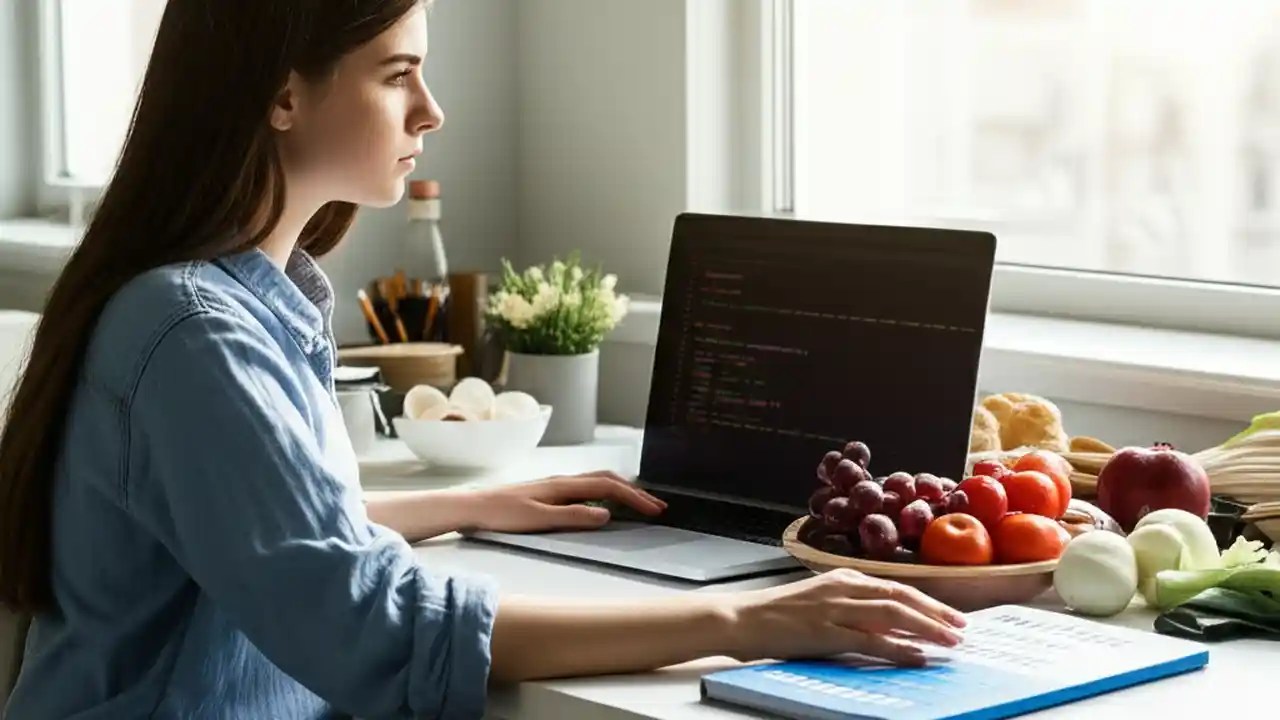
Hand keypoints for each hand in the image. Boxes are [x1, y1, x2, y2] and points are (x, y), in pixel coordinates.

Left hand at [470, 471, 667, 532]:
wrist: (472, 506)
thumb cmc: (501, 514)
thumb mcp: (537, 519)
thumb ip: (572, 516)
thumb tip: (606, 514)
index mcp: (563, 485)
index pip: (609, 488)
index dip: (635, 498)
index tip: (655, 511)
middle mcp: (563, 480)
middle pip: (609, 479)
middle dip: (636, 492)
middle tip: (658, 507)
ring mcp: (556, 484)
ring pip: (599, 481)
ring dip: (623, 490)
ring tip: (641, 503)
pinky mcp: (550, 492)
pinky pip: (588, 487)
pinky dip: (607, 492)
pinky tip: (607, 503)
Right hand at [720, 568, 966, 665]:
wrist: (743, 618)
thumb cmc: (779, 614)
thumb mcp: (820, 599)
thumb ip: (852, 605)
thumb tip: (888, 623)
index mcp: (844, 577)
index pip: (897, 587)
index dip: (928, 601)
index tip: (951, 615)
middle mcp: (844, 587)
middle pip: (902, 596)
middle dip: (936, 612)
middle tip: (963, 627)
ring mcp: (835, 608)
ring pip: (892, 614)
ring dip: (926, 627)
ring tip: (951, 641)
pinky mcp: (826, 631)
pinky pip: (871, 640)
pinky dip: (898, 648)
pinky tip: (917, 656)